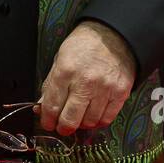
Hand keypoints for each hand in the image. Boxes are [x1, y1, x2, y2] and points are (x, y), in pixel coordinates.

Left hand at [36, 20, 137, 135]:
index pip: (52, 106)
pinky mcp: (120, 93)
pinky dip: (97, 121)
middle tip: (62, 126)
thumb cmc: (83, 46)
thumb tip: (43, 108)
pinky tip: (92, 115)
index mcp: (65, 71)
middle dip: (63, 127)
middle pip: (70, 120)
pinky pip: (107, 119)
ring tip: (79, 116)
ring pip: (89, 122)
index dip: (47, 120)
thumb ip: (51, 85)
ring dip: (81, 124)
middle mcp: (85, 82)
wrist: (113, 35)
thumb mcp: (60, 60)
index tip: (48, 122)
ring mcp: (105, 89)